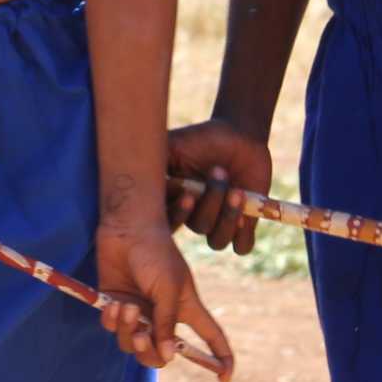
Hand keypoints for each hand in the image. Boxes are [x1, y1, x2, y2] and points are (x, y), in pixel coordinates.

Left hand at [95, 218, 235, 380]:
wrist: (126, 229)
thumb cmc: (155, 253)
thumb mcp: (168, 290)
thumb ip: (167, 324)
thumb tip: (167, 357)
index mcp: (187, 308)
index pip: (210, 337)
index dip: (220, 358)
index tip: (225, 378)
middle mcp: (163, 314)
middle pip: (161, 354)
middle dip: (151, 354)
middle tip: (144, 338)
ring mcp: (139, 311)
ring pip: (133, 345)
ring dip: (129, 332)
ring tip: (127, 307)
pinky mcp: (115, 304)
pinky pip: (113, 328)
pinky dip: (113, 320)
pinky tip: (113, 303)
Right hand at [164, 121, 273, 253]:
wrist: (238, 135)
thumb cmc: (202, 139)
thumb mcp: (173, 144)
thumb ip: (154, 160)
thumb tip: (135, 172)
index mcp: (174, 202)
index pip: (168, 222)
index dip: (177, 213)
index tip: (188, 193)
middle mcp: (193, 216)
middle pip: (198, 227)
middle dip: (210, 204)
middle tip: (219, 173)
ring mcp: (217, 223)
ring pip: (217, 240)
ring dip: (228, 216)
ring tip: (237, 190)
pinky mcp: (243, 225)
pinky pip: (242, 246)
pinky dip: (243, 235)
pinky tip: (246, 215)